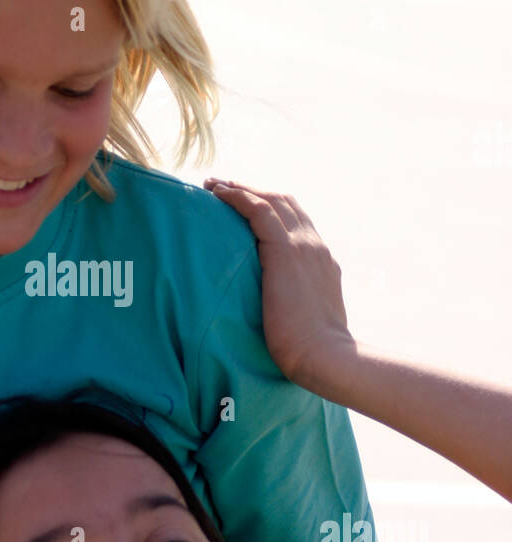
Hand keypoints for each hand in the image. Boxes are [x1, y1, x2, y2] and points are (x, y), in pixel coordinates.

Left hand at [204, 178, 356, 391]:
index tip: (246, 204)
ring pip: (271, 200)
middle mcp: (315, 246)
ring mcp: (303, 246)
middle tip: (224, 187)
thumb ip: (297, 304)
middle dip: (253, 190)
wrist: (326, 356)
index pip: (297, 221)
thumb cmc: (313, 351)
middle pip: (284, 203)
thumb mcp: (308, 317)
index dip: (271, 207)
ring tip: (214, 185)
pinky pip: (258, 211)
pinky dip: (237, 197)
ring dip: (241, 188)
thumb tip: (279, 313)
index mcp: (321, 260)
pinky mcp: (285, 252)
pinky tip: (218, 194)